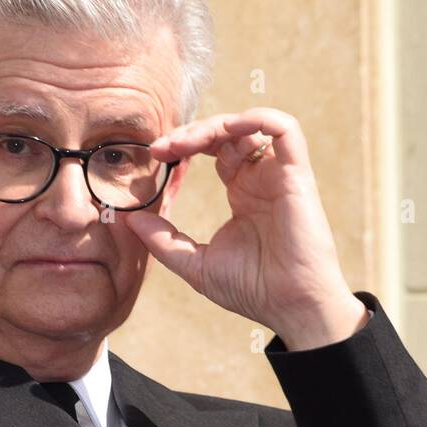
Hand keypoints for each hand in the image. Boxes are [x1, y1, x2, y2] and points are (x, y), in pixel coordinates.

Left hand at [125, 107, 369, 348]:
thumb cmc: (253, 290)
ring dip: (215, 125)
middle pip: (227, 133)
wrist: (291, 308)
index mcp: (242, 193)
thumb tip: (130, 219)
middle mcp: (261, 179)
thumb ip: (164, 241)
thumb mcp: (195, 265)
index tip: (155, 156)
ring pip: (250, 125)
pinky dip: (255, 119)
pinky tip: (226, 130)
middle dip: (191, 132)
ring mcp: (279, 175)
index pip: (213, 151)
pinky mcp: (297, 175)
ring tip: (184, 143)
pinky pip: (284, 128)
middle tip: (161, 148)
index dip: (184, 145)